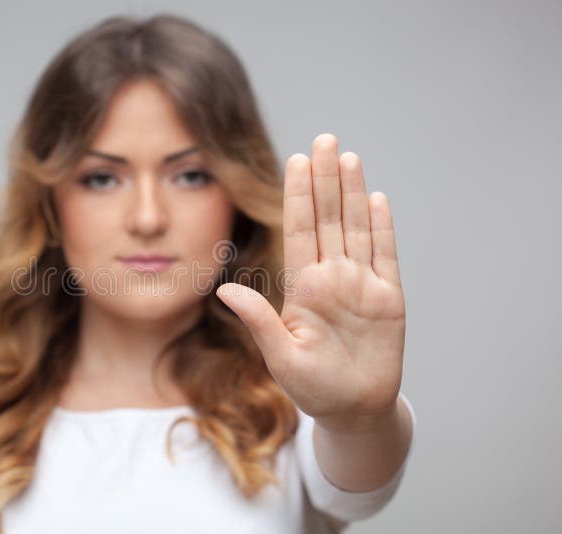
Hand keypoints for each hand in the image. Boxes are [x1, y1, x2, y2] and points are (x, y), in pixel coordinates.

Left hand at [216, 133, 405, 433]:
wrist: (353, 410)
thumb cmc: (312, 387)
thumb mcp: (280, 357)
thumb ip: (259, 321)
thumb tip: (224, 290)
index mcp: (303, 287)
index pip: (299, 230)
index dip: (298, 195)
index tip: (296, 159)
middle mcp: (332, 277)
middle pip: (328, 218)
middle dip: (325, 179)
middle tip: (324, 139)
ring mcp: (361, 285)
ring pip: (356, 227)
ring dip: (353, 192)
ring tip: (348, 156)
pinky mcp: (388, 299)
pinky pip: (385, 255)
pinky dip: (382, 227)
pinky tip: (376, 197)